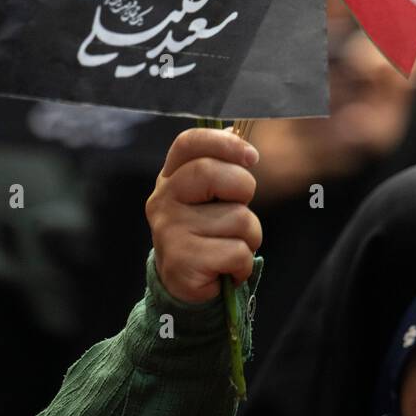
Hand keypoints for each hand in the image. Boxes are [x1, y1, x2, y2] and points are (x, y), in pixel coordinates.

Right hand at [146, 127, 261, 304]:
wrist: (184, 286)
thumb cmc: (205, 233)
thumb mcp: (209, 197)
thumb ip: (220, 165)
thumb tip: (235, 130)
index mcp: (171, 177)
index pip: (190, 143)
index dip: (224, 143)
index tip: (251, 157)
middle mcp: (163, 199)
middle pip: (213, 173)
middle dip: (244, 190)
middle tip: (239, 209)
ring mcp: (169, 230)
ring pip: (237, 218)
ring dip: (249, 237)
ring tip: (229, 246)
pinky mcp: (182, 261)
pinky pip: (237, 252)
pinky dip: (243, 264)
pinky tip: (227, 269)